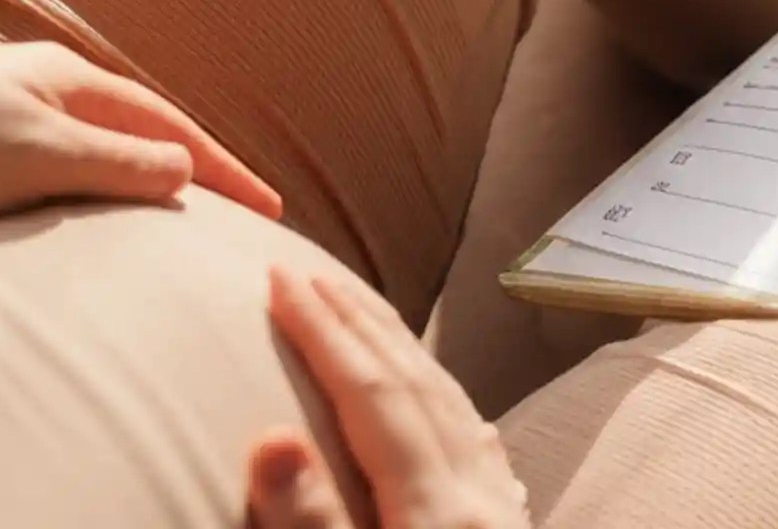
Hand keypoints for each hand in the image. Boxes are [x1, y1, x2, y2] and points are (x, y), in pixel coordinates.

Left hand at [0, 41, 281, 225]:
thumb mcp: (32, 152)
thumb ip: (113, 161)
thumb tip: (181, 169)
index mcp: (63, 80)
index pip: (166, 123)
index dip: (222, 165)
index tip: (270, 206)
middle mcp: (34, 89)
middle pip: (134, 130)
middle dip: (187, 170)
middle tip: (234, 214)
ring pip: (90, 151)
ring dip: (136, 183)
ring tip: (171, 222)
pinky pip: (48, 170)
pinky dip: (84, 194)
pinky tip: (81, 219)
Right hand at [249, 269, 529, 528]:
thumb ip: (315, 523)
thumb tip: (273, 439)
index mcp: (437, 511)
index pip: (370, 395)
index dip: (321, 331)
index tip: (280, 276)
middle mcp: (479, 496)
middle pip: (417, 385)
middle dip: (359, 322)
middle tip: (312, 274)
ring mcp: (504, 512)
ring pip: (453, 404)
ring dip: (402, 348)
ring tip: (361, 309)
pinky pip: (478, 441)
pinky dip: (446, 400)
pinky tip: (440, 396)